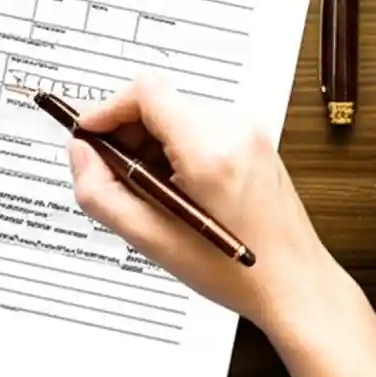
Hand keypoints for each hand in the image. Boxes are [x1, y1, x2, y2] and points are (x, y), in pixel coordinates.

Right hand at [67, 75, 351, 336]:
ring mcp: (248, 133)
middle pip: (158, 103)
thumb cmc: (236, 272)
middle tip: (114, 177)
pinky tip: (176, 191)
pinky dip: (174, 150)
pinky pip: (198, 128)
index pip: (146, 92)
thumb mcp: (152, 241)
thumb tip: (80, 154)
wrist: (296, 285)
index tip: (88, 134)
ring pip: (175, 116)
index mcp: (209, 151)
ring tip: (152, 194)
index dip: (107, 108)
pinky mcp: (253, 141)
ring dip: (150, 145)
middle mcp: (233, 130)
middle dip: (126, 134)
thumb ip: (102, 194)